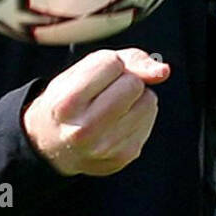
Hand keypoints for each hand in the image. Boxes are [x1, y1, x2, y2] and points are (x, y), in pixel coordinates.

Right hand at [22, 47, 169, 176]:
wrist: (53, 144)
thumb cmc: (68, 101)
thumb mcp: (80, 70)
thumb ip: (126, 59)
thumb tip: (162, 72)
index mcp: (67, 103)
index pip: (112, 63)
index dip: (107, 64)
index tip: (94, 77)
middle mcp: (85, 129)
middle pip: (134, 84)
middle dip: (125, 81)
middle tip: (105, 92)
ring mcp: (107, 147)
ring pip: (148, 101)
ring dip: (135, 99)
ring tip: (111, 107)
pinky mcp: (125, 156)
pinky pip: (150, 119)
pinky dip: (138, 115)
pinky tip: (117, 122)